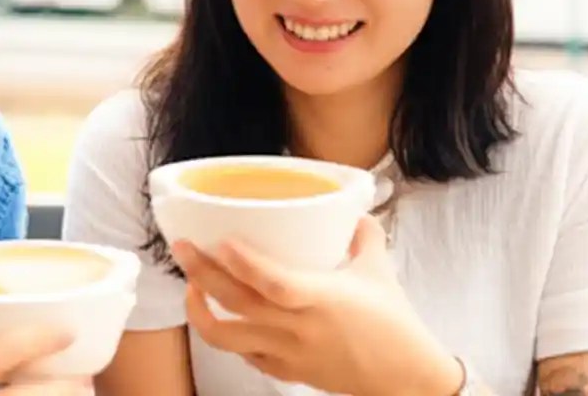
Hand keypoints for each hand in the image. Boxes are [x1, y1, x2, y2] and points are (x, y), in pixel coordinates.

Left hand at [172, 215, 463, 395]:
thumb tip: (351, 209)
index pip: (276, 284)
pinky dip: (226, 334)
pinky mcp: (286, 372)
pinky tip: (222, 314)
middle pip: (238, 305)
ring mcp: (288, 353)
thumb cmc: (394, 323)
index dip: (245, 264)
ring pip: (227, 338)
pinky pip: (242, 354)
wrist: (405, 378)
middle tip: (182, 248)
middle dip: (202, 275)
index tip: (221, 242)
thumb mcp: (379, 269)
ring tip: (192, 285)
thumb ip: (363, 234)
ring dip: (200, 311)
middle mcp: (300, 328)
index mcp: (323, 300)